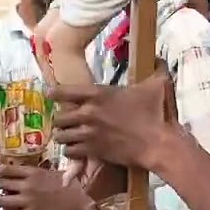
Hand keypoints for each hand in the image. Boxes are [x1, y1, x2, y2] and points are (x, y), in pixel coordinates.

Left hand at [0, 162, 92, 209]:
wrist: (82, 197)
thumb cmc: (73, 182)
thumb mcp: (54, 172)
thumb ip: (40, 174)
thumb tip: (31, 175)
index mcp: (34, 172)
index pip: (8, 169)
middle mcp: (27, 185)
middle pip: (1, 183)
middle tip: (2, 188)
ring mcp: (27, 200)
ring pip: (1, 200)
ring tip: (0, 202)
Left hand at [52, 68, 175, 170]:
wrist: (159, 144)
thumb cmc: (157, 113)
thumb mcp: (159, 84)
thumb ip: (156, 67)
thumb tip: (158, 56)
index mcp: (100, 95)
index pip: (64, 91)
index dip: (54, 93)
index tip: (50, 94)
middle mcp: (89, 113)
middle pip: (59, 117)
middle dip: (62, 118)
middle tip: (68, 120)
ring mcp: (89, 134)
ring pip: (61, 136)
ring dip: (65, 135)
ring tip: (70, 135)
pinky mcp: (92, 152)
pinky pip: (70, 152)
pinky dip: (72, 151)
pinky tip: (78, 149)